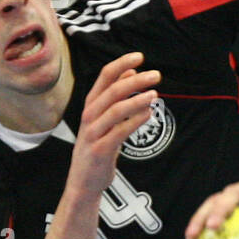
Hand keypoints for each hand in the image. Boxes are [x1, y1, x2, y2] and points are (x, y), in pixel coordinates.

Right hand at [67, 53, 160, 199]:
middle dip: (135, 81)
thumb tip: (130, 72)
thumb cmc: (97, 147)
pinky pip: (119, 131)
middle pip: (112, 91)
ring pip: (115, 110)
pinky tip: (149, 114)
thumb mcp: (103, 119)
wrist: (83, 182)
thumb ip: (114, 97)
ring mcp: (93, 133)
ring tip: (155, 94)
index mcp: (90, 106)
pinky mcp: (100, 149)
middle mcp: (89, 116)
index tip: (139, 56)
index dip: (121, 64)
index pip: (104, 77)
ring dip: (137, 99)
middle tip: (156, 75)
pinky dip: (135, 121)